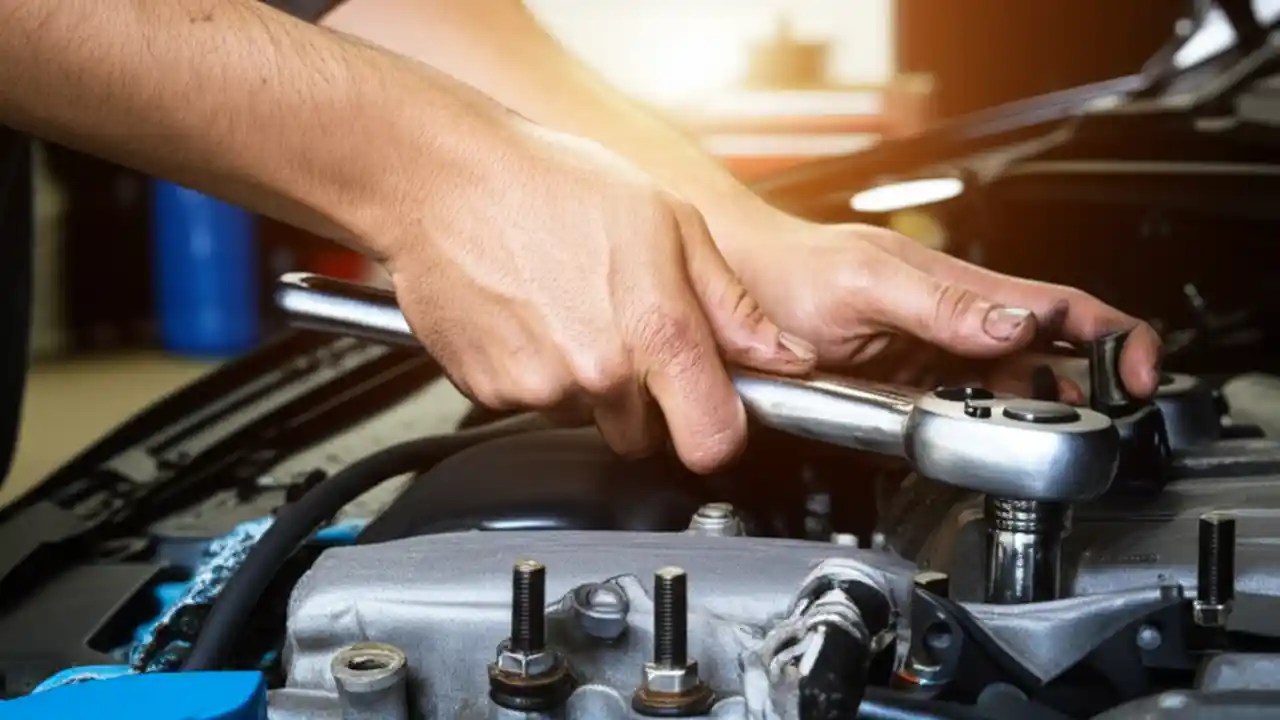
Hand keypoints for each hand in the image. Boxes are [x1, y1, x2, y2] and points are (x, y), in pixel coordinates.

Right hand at [379, 125, 814, 471]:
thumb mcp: (672, 224)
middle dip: (647, 403)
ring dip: (587, 383)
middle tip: (626, 333)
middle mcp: (599, 374)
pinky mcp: (488, 392)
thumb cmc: (554, 184)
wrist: (445, 178)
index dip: (718, 429)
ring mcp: (539, 388)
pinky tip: (531, 315)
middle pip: (645, 439)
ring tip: (569, 308)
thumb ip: (732, 306)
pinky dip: (535, 373)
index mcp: (658, 335)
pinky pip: (530, 403)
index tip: (711, 407)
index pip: (713, 443)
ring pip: (585, 418)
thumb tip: (782, 356)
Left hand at [723, 215, 1161, 399]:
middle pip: (1042, 354)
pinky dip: (970, 419)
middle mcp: (952, 316)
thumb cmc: (785, 269)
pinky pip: (954, 401)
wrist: (729, 281)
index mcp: (957, 288)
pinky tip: (965, 432)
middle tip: (1083, 426)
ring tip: (1018, 433)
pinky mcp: (904, 374)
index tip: (1140, 373)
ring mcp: (929, 347)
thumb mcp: (863, 286)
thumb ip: (941, 305)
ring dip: (1019, 410)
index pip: (1057, 307)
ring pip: (1001, 384)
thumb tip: (1018, 325)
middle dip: (1073, 389)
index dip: (1111, 337)